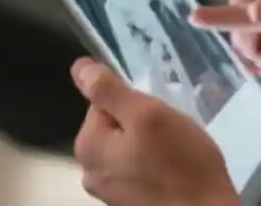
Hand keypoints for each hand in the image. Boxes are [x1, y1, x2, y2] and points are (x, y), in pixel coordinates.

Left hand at [71, 58, 239, 205]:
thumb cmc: (181, 163)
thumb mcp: (148, 115)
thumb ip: (110, 90)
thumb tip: (79, 67)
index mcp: (87, 145)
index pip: (104, 99)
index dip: (134, 100)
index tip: (157, 114)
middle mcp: (89, 170)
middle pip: (115, 123)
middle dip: (142, 121)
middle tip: (171, 132)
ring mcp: (108, 189)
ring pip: (128, 144)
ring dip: (150, 141)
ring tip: (175, 150)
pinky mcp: (128, 200)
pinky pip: (138, 166)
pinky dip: (154, 162)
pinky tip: (173, 168)